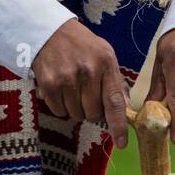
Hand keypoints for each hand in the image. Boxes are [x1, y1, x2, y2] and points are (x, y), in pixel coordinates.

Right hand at [31, 18, 130, 148]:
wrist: (51, 32)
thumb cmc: (82, 46)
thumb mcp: (105, 55)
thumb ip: (115, 82)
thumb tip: (126, 109)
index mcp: (106, 63)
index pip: (115, 101)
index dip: (119, 125)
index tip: (122, 142)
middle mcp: (88, 72)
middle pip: (94, 113)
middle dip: (92, 111)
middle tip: (87, 95)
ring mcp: (67, 79)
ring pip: (76, 115)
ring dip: (76, 109)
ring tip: (73, 89)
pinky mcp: (49, 85)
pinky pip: (59, 111)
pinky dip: (61, 106)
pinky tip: (60, 89)